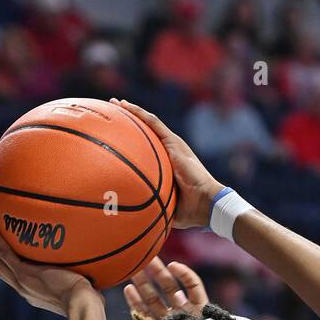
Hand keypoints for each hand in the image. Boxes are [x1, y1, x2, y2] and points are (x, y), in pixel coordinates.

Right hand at [0, 221, 99, 315]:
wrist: (83, 305)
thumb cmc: (89, 300)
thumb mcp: (82, 288)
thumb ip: (81, 279)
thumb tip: (95, 270)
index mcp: (35, 293)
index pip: (16, 277)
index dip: (9, 264)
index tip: (6, 249)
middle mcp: (25, 289)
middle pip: (2, 269)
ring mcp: (22, 282)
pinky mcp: (23, 275)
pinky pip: (4, 253)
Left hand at [111, 99, 221, 228]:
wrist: (207, 203)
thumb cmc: (191, 210)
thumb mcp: (167, 206)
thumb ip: (154, 206)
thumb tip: (137, 217)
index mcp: (170, 163)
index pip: (150, 147)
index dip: (135, 139)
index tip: (118, 135)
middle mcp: (171, 150)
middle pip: (147, 130)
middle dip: (130, 120)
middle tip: (112, 112)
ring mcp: (173, 144)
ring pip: (148, 122)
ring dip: (131, 111)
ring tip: (115, 103)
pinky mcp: (174, 142)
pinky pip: (153, 123)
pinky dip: (139, 114)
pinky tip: (125, 106)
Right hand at [124, 256, 208, 317]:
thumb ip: (197, 311)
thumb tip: (177, 296)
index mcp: (200, 311)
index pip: (193, 286)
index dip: (184, 274)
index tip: (172, 265)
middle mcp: (183, 314)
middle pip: (169, 287)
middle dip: (157, 271)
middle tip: (145, 256)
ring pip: (154, 299)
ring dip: (143, 283)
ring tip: (133, 268)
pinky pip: (145, 316)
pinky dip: (136, 303)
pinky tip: (129, 289)